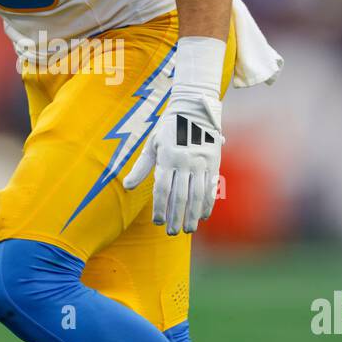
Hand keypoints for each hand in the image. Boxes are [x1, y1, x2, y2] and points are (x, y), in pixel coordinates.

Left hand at [123, 38, 224, 234]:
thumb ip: (141, 167)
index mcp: (167, 157)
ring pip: (197, 195)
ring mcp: (201, 163)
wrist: (194, 108)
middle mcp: (185, 162)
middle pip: (180, 196)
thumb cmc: (168, 128)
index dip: (160, 208)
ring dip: (192, 215)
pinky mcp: (214, 162)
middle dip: (176, 217)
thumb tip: (127, 186)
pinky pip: (211, 187)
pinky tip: (203, 216)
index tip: (158, 222)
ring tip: (188, 229)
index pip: (162, 189)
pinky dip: (207, 203)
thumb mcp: (152, 144)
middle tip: (172, 232)